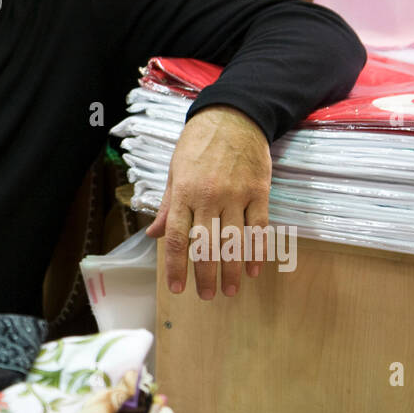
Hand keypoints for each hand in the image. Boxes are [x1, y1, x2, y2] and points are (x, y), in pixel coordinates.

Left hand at [145, 105, 271, 299]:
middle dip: (206, 275)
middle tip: (208, 296)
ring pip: (234, 241)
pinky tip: (253, 269)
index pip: (178, 237)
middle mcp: (209, 197)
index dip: (176, 266)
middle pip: (206, 245)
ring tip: (230, 290)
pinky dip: (257, 251)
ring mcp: (236, 195)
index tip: (177, 287)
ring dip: (232, 269)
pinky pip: (259, 227)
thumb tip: (154, 234)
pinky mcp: (259, 191)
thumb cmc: (198, 143)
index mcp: (184, 193)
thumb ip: (168, 206)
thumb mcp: (175, 171)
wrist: (233, 116)